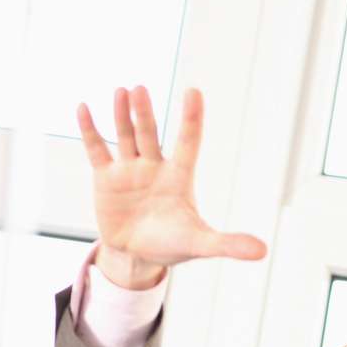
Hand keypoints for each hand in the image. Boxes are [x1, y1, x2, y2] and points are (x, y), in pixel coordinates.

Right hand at [76, 85, 266, 280]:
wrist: (138, 256)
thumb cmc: (172, 244)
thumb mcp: (200, 244)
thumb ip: (228, 244)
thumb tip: (263, 251)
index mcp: (178, 177)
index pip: (188, 143)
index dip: (191, 120)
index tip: (193, 92)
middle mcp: (154, 166)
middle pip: (149, 135)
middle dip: (144, 114)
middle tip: (140, 90)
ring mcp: (129, 170)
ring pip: (126, 136)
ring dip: (122, 116)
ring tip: (122, 92)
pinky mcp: (106, 178)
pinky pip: (97, 150)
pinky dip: (90, 131)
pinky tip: (84, 109)